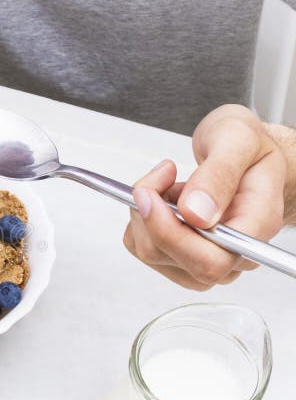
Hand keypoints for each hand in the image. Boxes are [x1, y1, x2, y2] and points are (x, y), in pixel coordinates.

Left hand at [123, 104, 286, 289]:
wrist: (246, 156)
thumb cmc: (248, 148)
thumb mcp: (239, 139)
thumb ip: (219, 175)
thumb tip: (196, 214)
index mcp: (257, 227)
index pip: (213, 260)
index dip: (172, 233)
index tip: (151, 194)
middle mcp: (234, 253)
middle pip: (176, 259)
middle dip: (151, 215)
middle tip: (160, 175)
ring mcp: (207, 259)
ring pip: (151, 252)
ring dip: (146, 212)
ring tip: (169, 182)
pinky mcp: (180, 256)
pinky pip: (142, 245)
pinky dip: (141, 216)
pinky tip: (163, 196)